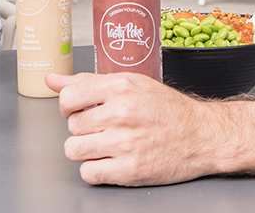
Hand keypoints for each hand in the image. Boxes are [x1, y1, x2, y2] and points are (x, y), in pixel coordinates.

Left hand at [46, 72, 222, 185]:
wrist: (202, 135)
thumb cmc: (167, 108)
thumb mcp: (131, 84)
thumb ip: (88, 82)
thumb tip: (53, 79)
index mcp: (120, 87)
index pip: (68, 97)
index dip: (70, 106)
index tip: (81, 109)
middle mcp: (122, 113)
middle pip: (71, 125)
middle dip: (83, 128)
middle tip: (104, 127)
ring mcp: (125, 143)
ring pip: (74, 150)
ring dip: (85, 149)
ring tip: (104, 145)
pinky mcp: (130, 170)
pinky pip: (89, 173)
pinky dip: (95, 169)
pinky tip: (110, 160)